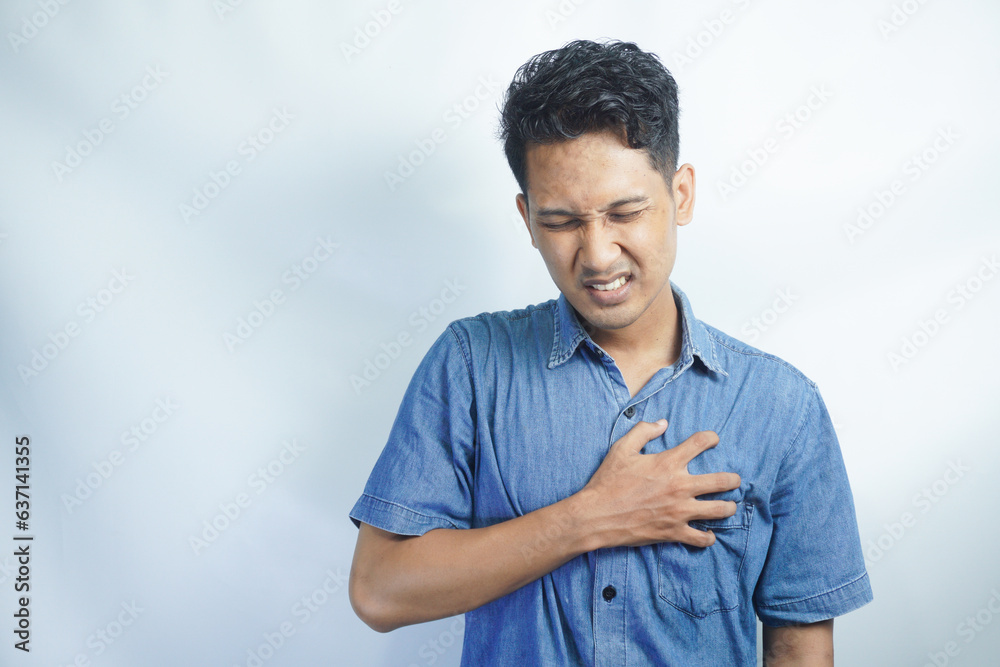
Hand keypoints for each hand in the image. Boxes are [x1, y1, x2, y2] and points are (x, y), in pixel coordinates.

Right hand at [577, 419, 740, 548]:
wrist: (597, 515)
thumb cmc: (608, 481)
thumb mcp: (621, 449)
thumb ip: (643, 431)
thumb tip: (663, 423)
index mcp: (668, 463)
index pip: (701, 442)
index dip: (711, 438)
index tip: (713, 440)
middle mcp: (680, 486)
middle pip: (723, 481)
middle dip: (733, 479)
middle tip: (733, 480)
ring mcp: (680, 512)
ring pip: (720, 510)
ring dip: (729, 507)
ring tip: (728, 505)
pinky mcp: (674, 532)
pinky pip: (702, 538)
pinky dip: (708, 537)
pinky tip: (708, 533)